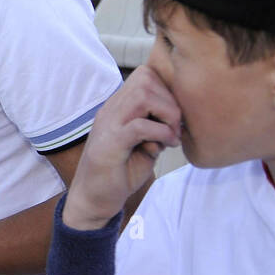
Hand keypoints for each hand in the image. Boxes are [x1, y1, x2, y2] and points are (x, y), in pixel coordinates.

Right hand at [63, 65, 181, 229]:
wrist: (94, 199)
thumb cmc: (120, 172)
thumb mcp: (145, 144)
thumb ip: (157, 127)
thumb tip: (180, 119)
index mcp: (118, 108)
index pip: (144, 75)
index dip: (167, 89)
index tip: (174, 115)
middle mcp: (110, 111)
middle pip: (145, 79)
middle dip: (170, 100)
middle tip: (176, 126)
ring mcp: (108, 126)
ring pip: (143, 96)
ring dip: (167, 114)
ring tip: (171, 136)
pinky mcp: (110, 145)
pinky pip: (140, 126)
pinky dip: (161, 133)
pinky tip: (165, 146)